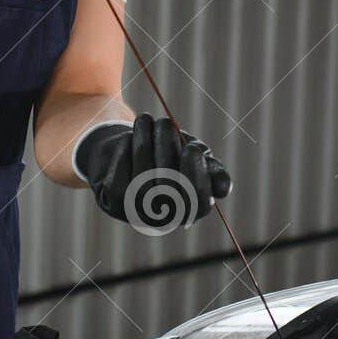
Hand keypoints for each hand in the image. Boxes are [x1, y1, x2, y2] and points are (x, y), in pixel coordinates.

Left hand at [73, 113, 231, 232]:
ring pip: (142, 180)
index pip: (198, 203)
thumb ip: (212, 170)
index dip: (196, 176)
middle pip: (168, 189)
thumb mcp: (195, 157)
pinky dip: (125, 152)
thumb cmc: (169, 152)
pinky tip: (129, 138)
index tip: (192, 147)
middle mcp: (164, 218)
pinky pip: (121, 176)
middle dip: (167, 151)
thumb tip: (223, 188)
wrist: (128, 149)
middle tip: (166, 122)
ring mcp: (137, 213)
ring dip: (144, 143)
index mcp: (190, 210)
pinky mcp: (113, 201)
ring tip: (146, 120)